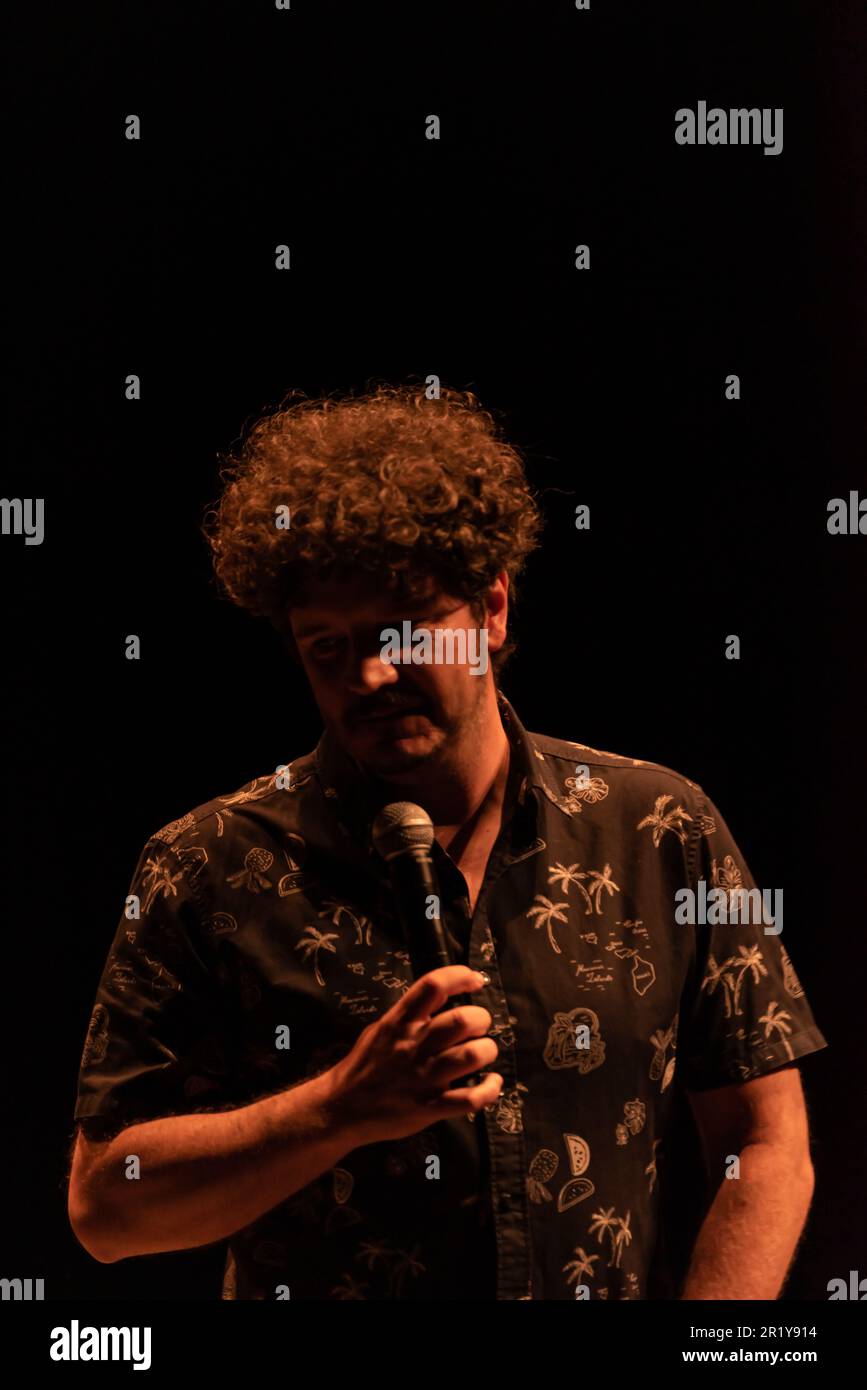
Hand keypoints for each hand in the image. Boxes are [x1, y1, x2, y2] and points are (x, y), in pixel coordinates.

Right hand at [326, 965, 502, 1144]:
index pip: (433, 986)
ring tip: (484, 1052)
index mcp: (400, 1022)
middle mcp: (413, 1046)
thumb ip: (408, 1015)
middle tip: (479, 1028)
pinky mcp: (430, 1107)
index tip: (475, 981)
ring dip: (487, 1051)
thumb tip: (439, 997)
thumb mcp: (380, 1030)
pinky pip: (469, 1099)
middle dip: (481, 1020)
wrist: (341, 1108)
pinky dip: (489, 1089)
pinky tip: (492, 1082)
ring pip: (470, 1056)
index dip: (460, 977)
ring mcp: (423, 1078)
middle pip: (461, 1020)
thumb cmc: (364, 1066)